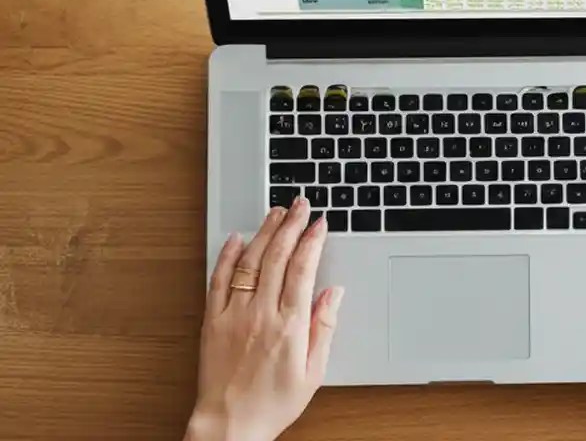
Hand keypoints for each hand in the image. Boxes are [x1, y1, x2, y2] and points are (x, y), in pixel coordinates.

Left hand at [186, 198, 343, 440]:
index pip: (303, 269)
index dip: (313, 240)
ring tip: (276, 213)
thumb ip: (324, 328)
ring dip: (264, 232)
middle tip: (301, 205)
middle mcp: (260, 313)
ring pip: (249, 261)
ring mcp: (233, 314)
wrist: (230, 426)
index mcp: (289, 325)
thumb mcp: (314, 371)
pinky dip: (227, 256)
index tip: (320, 224)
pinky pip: (219, 280)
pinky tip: (236, 239)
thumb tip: (334, 293)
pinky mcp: (213, 321)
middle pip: (277, 256)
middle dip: (292, 225)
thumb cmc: (273, 403)